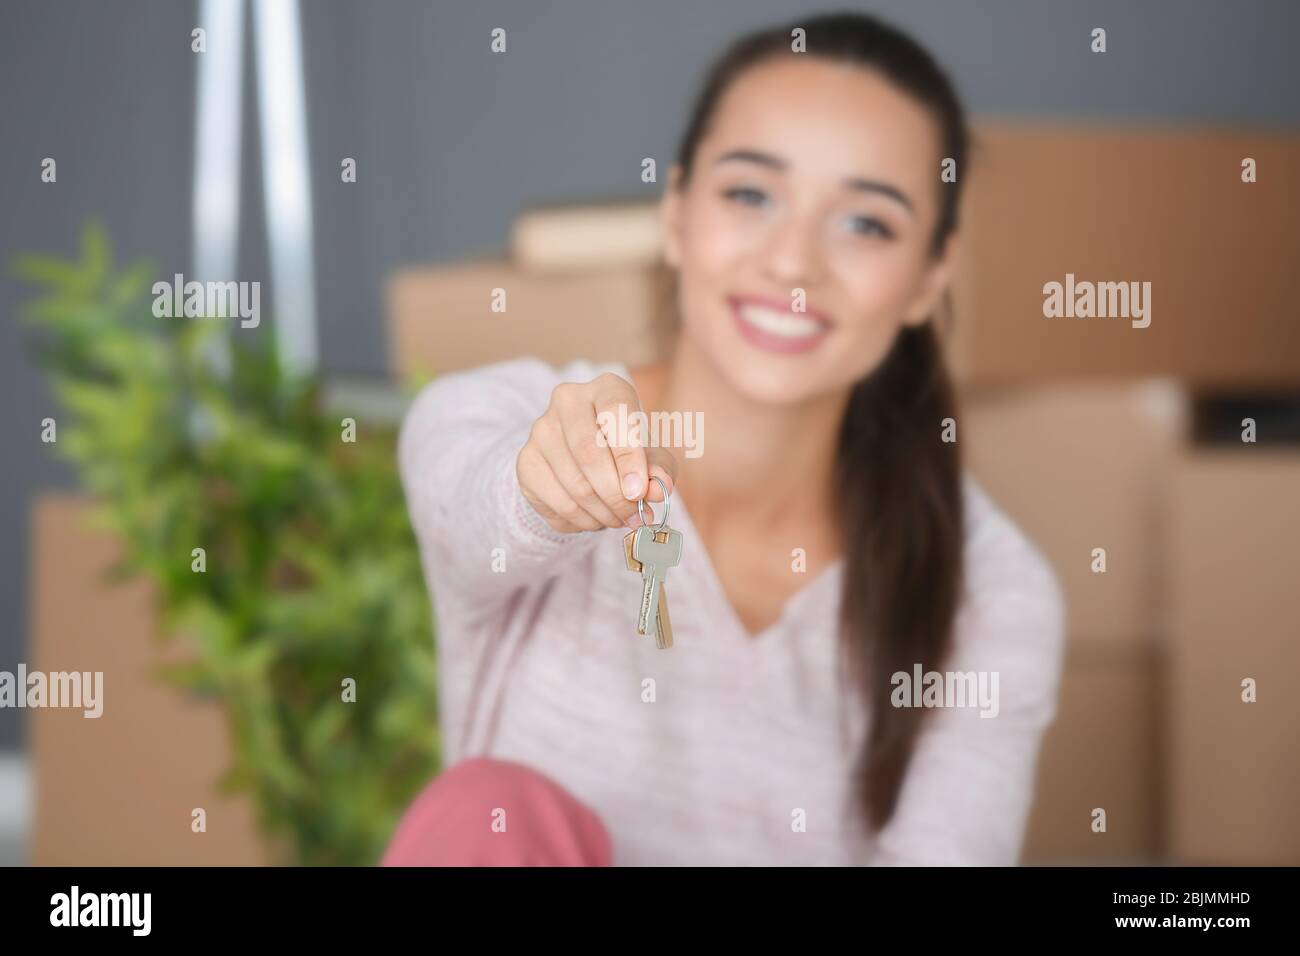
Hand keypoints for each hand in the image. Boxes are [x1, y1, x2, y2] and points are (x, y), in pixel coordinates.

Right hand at [516, 372, 677, 532]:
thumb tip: (658, 490)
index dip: (628, 457)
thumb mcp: (651, 456)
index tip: (639, 493)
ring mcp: (541, 430)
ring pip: (575, 485)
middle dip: (616, 496)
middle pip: (589, 454)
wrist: (582, 458)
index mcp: (606, 388)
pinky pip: (557, 502)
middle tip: (634, 517)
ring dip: (603, 513)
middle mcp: (568, 401)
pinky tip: (595, 519)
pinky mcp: (526, 461)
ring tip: (618, 519)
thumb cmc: (624, 452)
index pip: (615, 414)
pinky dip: (582, 521)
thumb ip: (660, 470)